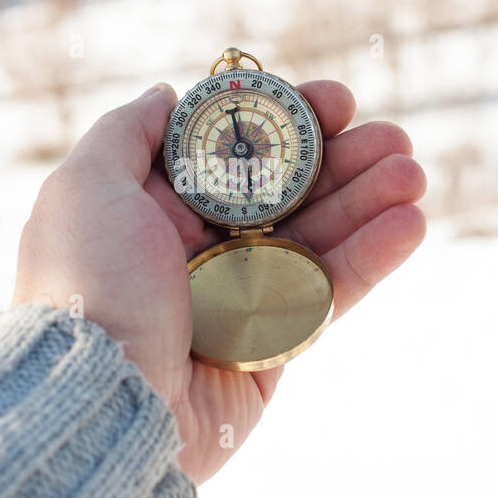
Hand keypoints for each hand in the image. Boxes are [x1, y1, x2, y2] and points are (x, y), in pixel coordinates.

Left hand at [12, 80, 426, 482]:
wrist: (103, 402)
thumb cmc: (89, 288)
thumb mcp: (85, 189)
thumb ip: (125, 134)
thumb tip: (167, 96)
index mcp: (154, 206)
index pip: (235, 150)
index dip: (287, 123)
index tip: (335, 103)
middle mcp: (198, 246)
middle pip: (286, 189)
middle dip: (343, 159)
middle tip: (394, 140)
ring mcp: (238, 293)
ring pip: (316, 236)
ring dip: (369, 201)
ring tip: (413, 174)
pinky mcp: (271, 342)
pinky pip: (327, 292)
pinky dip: (371, 258)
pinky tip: (410, 224)